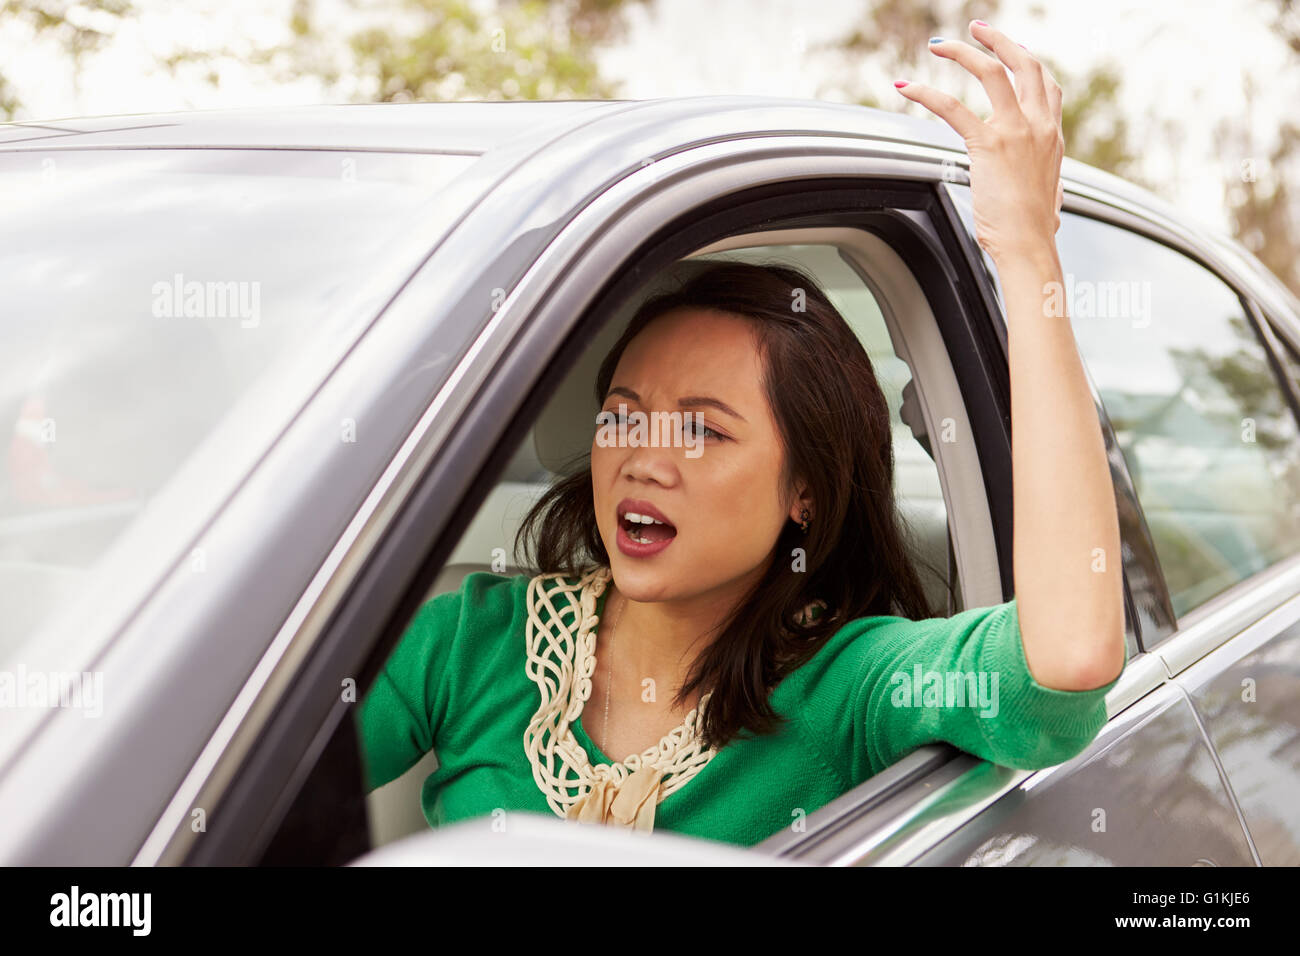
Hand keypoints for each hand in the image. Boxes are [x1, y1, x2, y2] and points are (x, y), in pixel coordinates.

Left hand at [894, 20, 1064, 263]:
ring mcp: (1016, 132)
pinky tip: (907, 87)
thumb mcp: (1047, 197)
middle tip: (977, 28)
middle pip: (1025, 64)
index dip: (1027, 60)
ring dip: (963, 53)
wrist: (1030, 245)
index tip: (1011, 48)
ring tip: (939, 45)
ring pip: (991, 72)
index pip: (1046, 85)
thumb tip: (1051, 195)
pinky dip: (927, 93)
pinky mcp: (989, 145)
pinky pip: (953, 107)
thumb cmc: (1033, 231)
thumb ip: (1045, 183)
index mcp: (1053, 136)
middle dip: (999, 40)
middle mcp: (1039, 126)